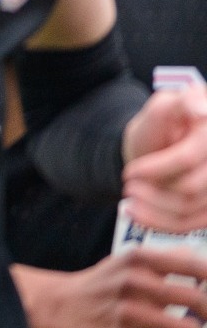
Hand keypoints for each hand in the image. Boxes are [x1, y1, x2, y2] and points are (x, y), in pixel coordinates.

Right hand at [18, 249, 206, 327]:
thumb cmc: (99, 286)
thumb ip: (162, 261)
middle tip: (205, 319)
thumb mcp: (124, 264)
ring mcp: (123, 313)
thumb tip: (194, 257)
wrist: (52, 307)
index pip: (194, 266)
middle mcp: (131, 282)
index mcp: (136, 259)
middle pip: (196, 299)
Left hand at [123, 85, 206, 230]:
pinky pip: (193, 223)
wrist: (156, 150)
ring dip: (155, 208)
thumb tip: (201, 108)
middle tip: (128, 188)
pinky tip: (138, 215)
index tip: (130, 173)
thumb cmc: (158, 128)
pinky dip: (163, 222)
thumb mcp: (162, 108)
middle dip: (155, 191)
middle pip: (192, 188)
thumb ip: (178, 104)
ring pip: (192, 208)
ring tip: (130, 201)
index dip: (159, 167)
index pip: (189, 158)